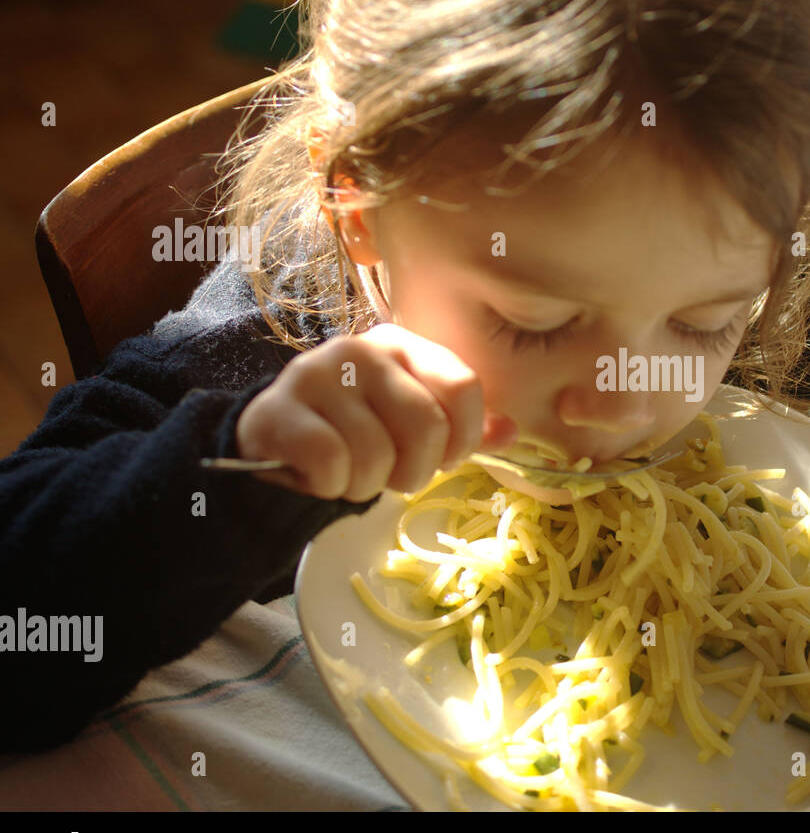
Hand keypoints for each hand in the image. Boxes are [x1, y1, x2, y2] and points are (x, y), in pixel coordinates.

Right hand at [235, 322, 515, 500]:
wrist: (275, 441)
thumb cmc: (356, 431)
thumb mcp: (413, 424)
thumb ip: (463, 428)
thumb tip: (511, 432)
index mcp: (404, 347)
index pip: (463, 386)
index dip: (463, 438)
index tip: (445, 460)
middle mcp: (362, 350)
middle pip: (427, 426)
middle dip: (416, 472)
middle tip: (393, 477)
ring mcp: (317, 375)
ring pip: (376, 455)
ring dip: (367, 485)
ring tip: (351, 474)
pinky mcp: (278, 409)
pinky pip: (331, 464)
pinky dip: (331, 486)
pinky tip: (319, 476)